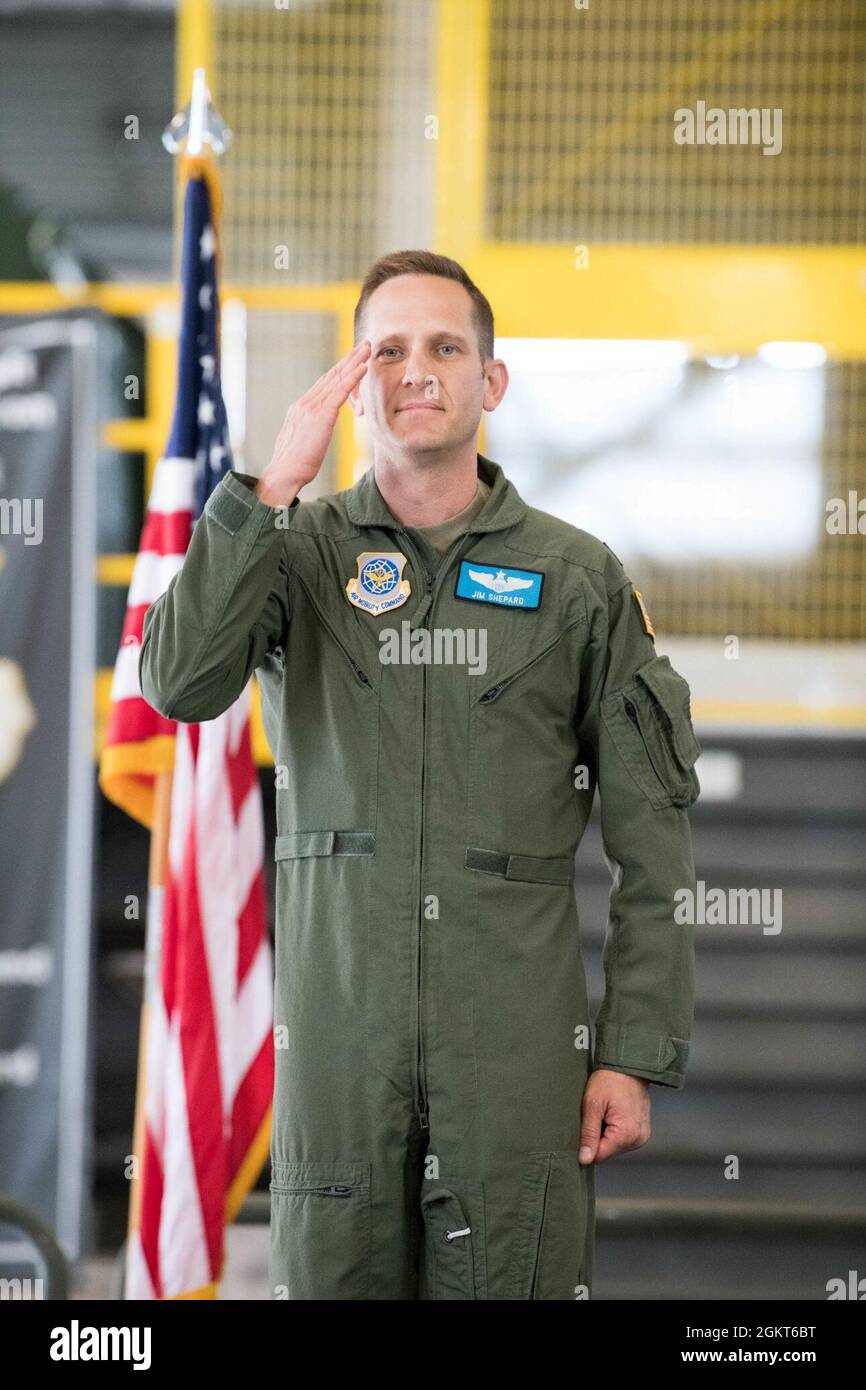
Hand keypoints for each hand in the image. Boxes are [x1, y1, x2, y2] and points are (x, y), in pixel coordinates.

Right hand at [255, 340, 371, 506]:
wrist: (284, 472)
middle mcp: (305, 402)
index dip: (338, 371)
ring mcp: (312, 406)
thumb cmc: (293, 465)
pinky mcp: (321, 414)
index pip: (323, 385)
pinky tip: (364, 367)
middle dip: (348, 359)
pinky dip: (353, 377)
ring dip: (354, 362)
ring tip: (367, 349)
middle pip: (330, 375)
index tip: (350, 360)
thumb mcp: (302, 442)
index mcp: (301, 408)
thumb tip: (315, 431)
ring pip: (337, 378)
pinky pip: (340, 391)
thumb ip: (310, 431)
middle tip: (363, 345)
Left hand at [578, 1069, 650, 1163]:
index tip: (586, 1125)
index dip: (588, 1143)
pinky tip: (614, 1113)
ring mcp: (641, 1136)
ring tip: (607, 1112)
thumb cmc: (611, 1079)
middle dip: (598, 1135)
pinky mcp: (641, 1131)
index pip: (599, 1156)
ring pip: (614, 1145)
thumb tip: (584, 1158)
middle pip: (607, 1151)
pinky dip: (615, 1129)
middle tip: (598, 1114)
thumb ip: (588, 1134)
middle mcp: (637, 1139)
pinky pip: (622, 1138)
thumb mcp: (592, 1105)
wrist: (629, 1066)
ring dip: (606, 1132)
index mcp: (626, 1135)